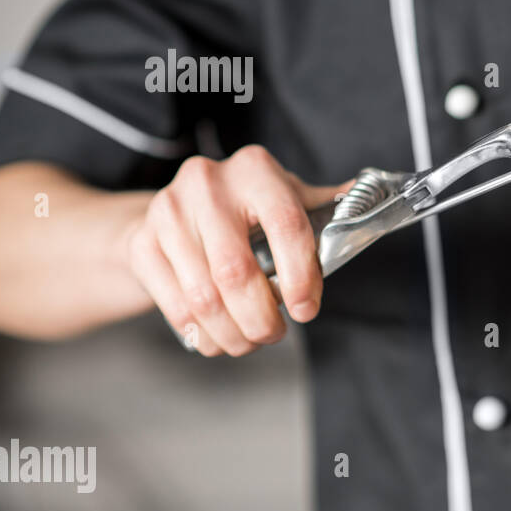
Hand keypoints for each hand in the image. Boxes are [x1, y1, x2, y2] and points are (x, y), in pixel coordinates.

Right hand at [121, 145, 347, 356]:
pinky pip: (174, 304)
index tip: (306, 310)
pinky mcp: (141, 242)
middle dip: (261, 318)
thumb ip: (325, 208)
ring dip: (232, 332)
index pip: (287, 227)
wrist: (174, 208)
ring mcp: (167, 211)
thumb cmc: (245, 208)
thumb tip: (369, 203)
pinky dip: (201, 333)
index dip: (301, 277)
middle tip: (274, 334)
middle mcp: (207, 183)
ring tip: (249, 341)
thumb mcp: (287, 198)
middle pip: (237, 271)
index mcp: (256, 169)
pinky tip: (219, 339)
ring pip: (203, 296)